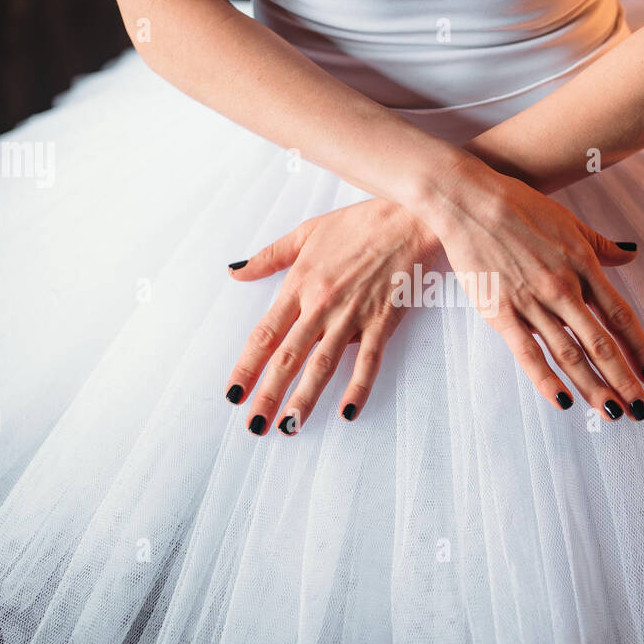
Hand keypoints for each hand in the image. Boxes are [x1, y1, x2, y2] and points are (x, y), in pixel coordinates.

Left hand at [224, 199, 441, 435]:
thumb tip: (235, 272)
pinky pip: (368, 361)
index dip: (247, 367)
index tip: (234, 393)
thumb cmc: (359, 222)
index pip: (265, 334)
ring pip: (323, 365)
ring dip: (304, 399)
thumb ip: (269, 257)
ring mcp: (353, 315)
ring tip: (289, 428)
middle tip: (254, 427)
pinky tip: (347, 412)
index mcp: (300, 285)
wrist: (409, 216)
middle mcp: (321, 305)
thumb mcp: (307, 232)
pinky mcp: (383, 322)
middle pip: (288, 358)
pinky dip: (358, 388)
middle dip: (268, 395)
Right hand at [418, 156, 643, 419]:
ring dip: (594, 386)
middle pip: (601, 343)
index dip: (639, 348)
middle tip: (641, 409)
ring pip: (570, 353)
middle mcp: (564, 288)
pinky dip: (547, 379)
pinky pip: (527, 352)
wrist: (470, 199)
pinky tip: (563, 402)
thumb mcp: (570, 222)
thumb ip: (601, 246)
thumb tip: (631, 255)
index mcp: (583, 266)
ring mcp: (532, 301)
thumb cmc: (520, 206)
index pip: (620, 316)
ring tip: (611, 413)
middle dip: (624, 380)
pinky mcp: (501, 311)